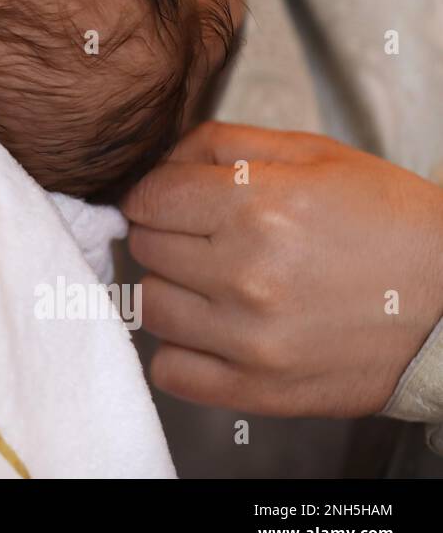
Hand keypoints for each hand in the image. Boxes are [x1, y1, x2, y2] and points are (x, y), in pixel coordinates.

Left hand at [122, 122, 442, 417]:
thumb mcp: (314, 155)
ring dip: (172, 291)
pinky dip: (181, 352)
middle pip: (144, 248)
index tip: (174, 202)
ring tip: (213, 284)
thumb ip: (223, 144)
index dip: (156, 195)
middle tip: (206, 240)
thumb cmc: (388, 222)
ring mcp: (250, 337)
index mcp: (258, 205)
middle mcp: (247, 272)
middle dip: (167, 236)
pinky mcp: (259, 388)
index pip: (147, 198)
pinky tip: (213, 331)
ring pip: (150, 305)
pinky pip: (170, 371)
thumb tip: (158, 163)